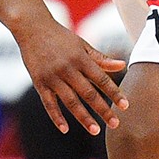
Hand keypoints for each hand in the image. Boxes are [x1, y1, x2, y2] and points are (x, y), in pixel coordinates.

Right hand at [15, 17, 126, 135]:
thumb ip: (101, 58)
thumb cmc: (61, 37)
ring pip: (70, 101)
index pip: (102, 79)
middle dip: (103, 109)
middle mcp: (68, 68)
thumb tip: (122, 65)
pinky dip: (56, 117)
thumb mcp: (82, 45)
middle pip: (88, 93)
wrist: (32, 27)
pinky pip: (48, 103)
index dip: (114, 92)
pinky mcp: (39, 82)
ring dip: (83, 117)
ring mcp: (52, 77)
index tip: (126, 106)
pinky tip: (65, 129)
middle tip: (115, 124)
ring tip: (95, 130)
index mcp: (81, 58)